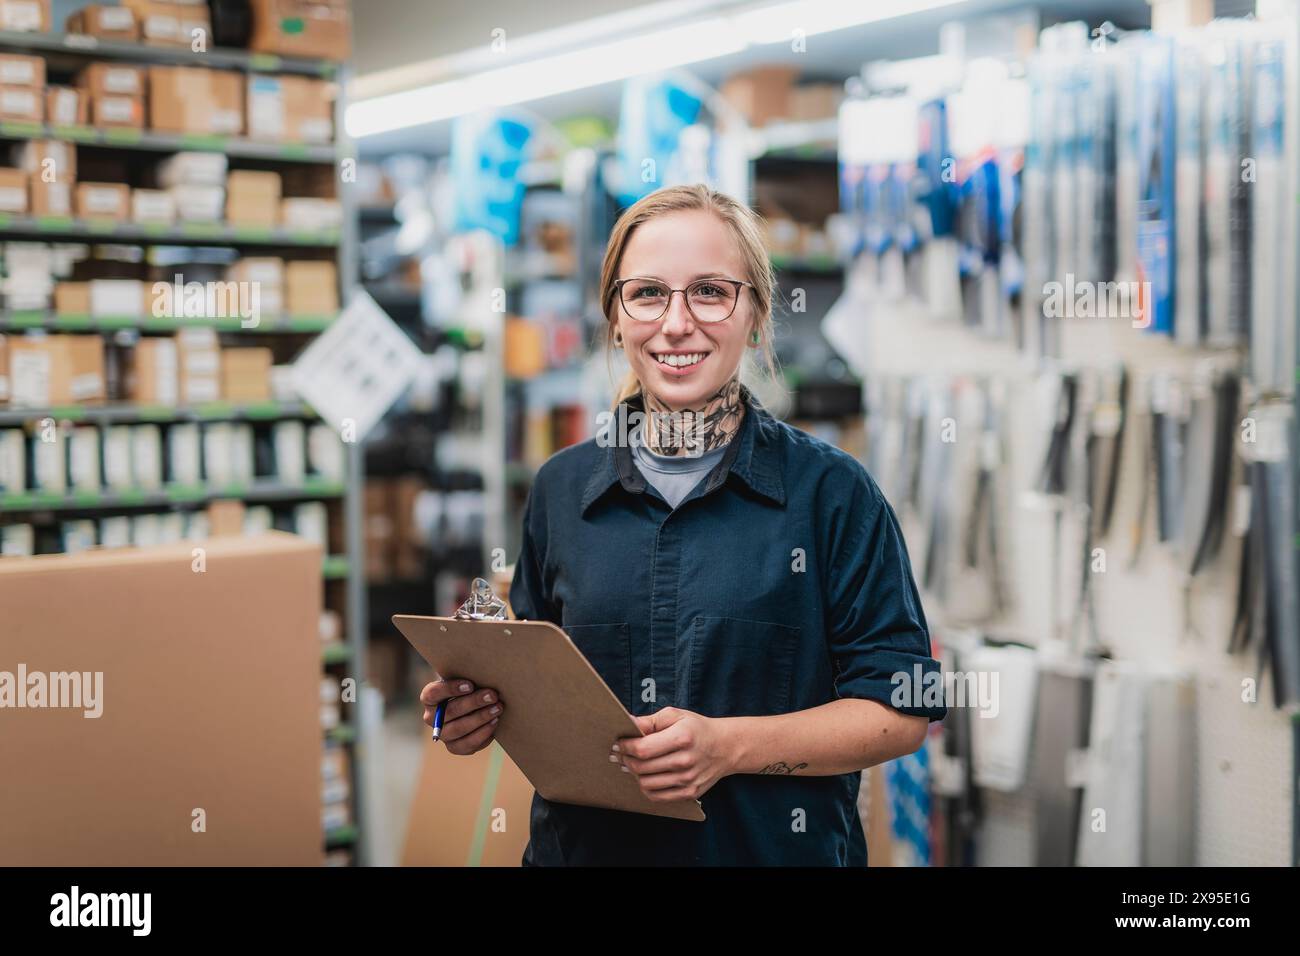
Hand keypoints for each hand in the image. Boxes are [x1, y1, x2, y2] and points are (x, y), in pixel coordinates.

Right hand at [419, 678, 503, 755]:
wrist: (474, 705)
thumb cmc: (469, 687)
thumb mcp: (465, 677)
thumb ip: (468, 675)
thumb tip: (483, 673)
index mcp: (429, 698)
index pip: (433, 693)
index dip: (451, 689)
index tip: (471, 685)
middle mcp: (431, 718)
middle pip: (450, 712)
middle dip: (474, 703)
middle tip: (492, 695)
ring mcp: (442, 734)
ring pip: (459, 729)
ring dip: (480, 718)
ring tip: (498, 708)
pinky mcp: (455, 747)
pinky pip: (467, 745)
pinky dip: (483, 734)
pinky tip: (495, 722)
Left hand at [614, 707, 735, 801]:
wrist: (725, 747)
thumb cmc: (697, 729)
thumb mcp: (676, 716)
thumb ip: (650, 720)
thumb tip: (628, 723)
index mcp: (682, 738)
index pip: (643, 748)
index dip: (625, 747)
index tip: (618, 743)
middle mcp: (685, 761)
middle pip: (642, 767)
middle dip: (626, 759)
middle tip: (621, 754)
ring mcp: (688, 780)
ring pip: (646, 784)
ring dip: (634, 774)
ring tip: (633, 764)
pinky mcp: (689, 793)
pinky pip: (657, 796)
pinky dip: (646, 787)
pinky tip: (645, 776)